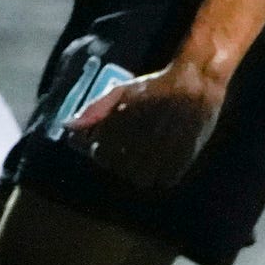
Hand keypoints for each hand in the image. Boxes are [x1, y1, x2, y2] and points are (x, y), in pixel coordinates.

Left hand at [68, 57, 227, 190]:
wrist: (197, 83)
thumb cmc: (155, 87)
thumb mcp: (122, 91)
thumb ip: (95, 109)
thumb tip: (68, 127)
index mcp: (126, 120)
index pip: (100, 153)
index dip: (99, 152)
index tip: (103, 147)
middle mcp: (144, 135)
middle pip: (119, 169)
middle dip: (118, 164)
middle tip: (125, 154)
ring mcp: (166, 148)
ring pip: (141, 179)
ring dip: (137, 174)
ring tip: (140, 162)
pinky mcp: (185, 157)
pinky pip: (165, 181)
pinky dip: (159, 177)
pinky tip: (158, 165)